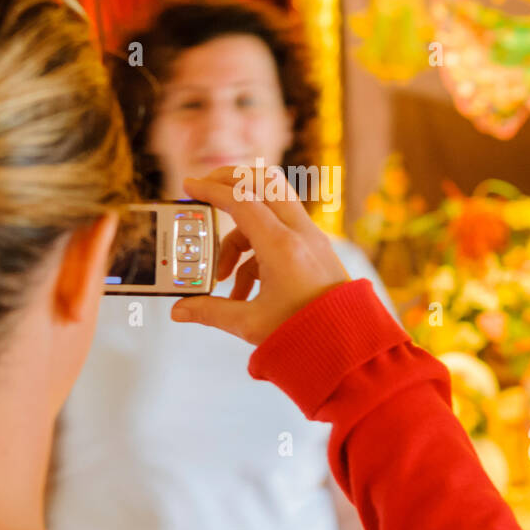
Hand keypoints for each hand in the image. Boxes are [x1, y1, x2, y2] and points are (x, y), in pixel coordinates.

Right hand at [171, 167, 349, 344]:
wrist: (350, 347)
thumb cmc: (307, 335)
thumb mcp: (251, 324)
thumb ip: (211, 312)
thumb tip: (180, 310)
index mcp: (282, 246)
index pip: (241, 201)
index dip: (211, 190)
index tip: (189, 186)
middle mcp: (299, 233)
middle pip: (264, 183)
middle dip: (230, 182)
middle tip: (205, 193)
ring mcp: (311, 238)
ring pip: (272, 206)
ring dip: (241, 230)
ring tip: (223, 274)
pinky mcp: (316, 249)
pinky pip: (281, 232)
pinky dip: (257, 250)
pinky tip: (244, 291)